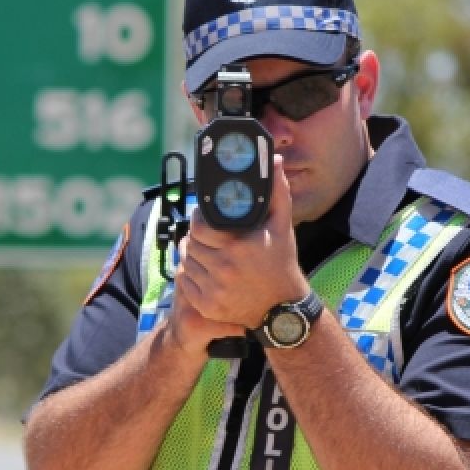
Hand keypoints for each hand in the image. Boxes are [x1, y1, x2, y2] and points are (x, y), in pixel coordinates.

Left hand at [175, 154, 308, 327]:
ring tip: (208, 251)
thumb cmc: (281, 262)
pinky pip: (186, 283)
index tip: (205, 217)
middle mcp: (224, 270)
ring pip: (186, 263)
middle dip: (197, 237)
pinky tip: (206, 271)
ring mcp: (214, 291)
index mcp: (238, 248)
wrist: (283, 309)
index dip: (198, 220)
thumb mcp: (282, 226)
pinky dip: (191, 275)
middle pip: (190, 244)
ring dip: (193, 255)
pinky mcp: (207, 306)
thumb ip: (276, 191)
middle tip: (208, 235)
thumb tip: (275, 160)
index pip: (199, 227)